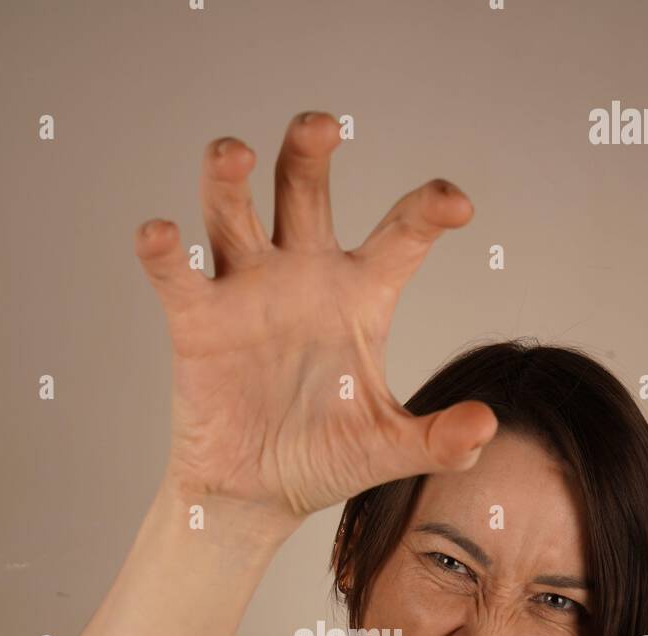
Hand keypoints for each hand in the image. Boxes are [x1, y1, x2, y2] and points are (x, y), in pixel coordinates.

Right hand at [136, 109, 497, 520]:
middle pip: (302, 187)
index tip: (455, 206)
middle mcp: (301, 275)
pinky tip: (160, 234)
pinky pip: (176, 276)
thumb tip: (486, 429)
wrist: (256, 496)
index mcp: (358, 294)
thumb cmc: (322, 459)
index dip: (428, 209)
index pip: (400, 233)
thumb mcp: (387, 448)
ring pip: (232, 210)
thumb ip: (439, 440)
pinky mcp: (196, 322)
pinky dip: (164, 252)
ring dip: (227, 176)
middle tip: (321, 126)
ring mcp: (245, 291)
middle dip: (309, 149)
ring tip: (235, 155)